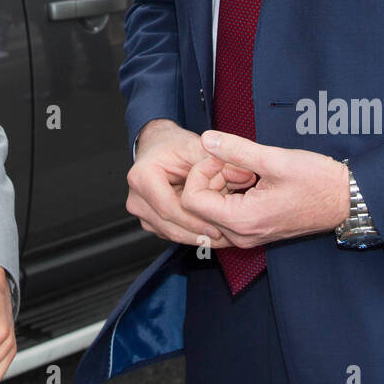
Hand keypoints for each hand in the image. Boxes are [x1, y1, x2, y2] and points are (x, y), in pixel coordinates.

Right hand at [126, 119, 255, 248]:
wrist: (159, 146)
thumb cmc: (174, 146)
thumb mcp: (196, 146)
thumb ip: (218, 161)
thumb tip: (245, 174)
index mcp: (143, 177)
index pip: (169, 208)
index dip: (195, 221)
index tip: (217, 228)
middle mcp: (137, 198)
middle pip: (170, 225)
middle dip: (199, 233)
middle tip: (226, 238)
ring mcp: (141, 212)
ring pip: (171, 233)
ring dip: (197, 236)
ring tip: (223, 237)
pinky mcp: (149, 220)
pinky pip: (171, 232)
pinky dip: (191, 234)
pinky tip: (210, 232)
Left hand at [180, 130, 350, 246]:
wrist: (346, 200)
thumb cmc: (317, 181)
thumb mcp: (275, 159)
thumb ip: (236, 150)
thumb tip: (207, 139)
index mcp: (243, 221)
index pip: (191, 200)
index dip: (200, 172)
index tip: (222, 157)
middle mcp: (241, 235)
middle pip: (198, 205)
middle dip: (210, 177)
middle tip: (236, 162)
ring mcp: (247, 236)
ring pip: (211, 209)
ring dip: (220, 184)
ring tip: (246, 169)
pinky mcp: (254, 231)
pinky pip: (225, 214)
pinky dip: (229, 193)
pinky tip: (250, 179)